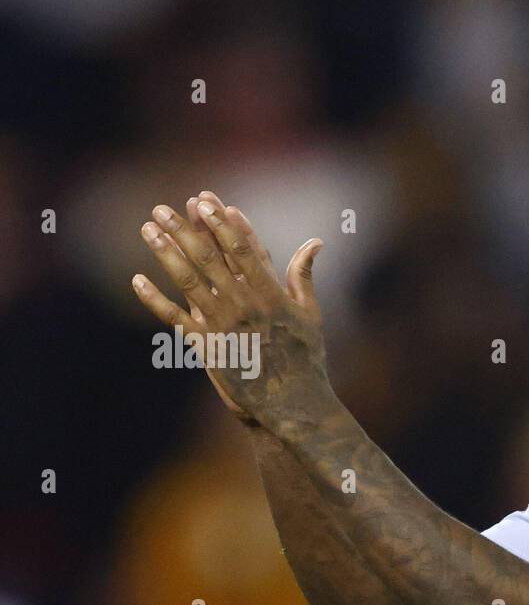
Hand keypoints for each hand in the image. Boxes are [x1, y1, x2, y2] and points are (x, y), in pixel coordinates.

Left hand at [131, 189, 327, 424]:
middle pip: (209, 257)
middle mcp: (244, 305)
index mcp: (270, 294)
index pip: (243, 249)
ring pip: (188, 280)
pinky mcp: (208, 346)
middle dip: (185, 229)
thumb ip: (304, 276)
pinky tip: (137, 279)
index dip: (222, 223)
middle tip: (164, 207)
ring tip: (148, 229)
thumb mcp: (310, 314)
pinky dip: (154, 299)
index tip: (206, 201)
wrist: (293, 403)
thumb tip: (315, 242)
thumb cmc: (306, 359)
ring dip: (165, 252)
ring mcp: (223, 325)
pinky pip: (175, 318)